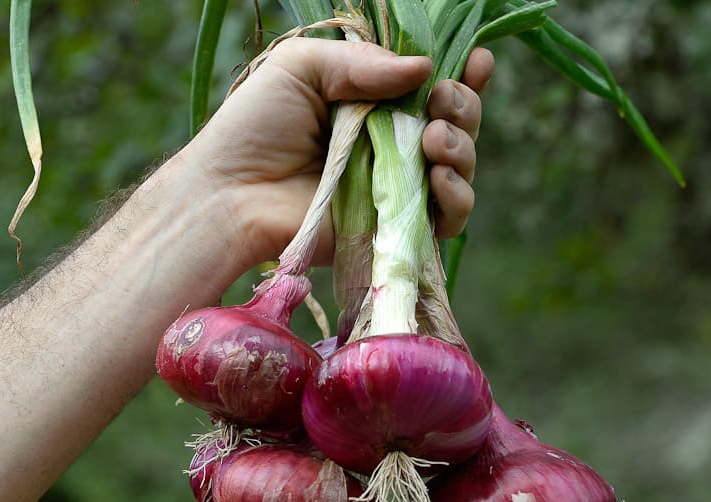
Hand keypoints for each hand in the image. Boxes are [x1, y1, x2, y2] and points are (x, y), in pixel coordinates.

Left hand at [184, 39, 493, 272]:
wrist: (232, 195)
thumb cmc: (254, 128)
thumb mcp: (301, 68)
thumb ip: (361, 62)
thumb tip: (425, 69)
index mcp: (371, 104)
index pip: (429, 88)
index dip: (462, 75)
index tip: (478, 61)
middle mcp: (390, 146)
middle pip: (456, 126)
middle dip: (463, 108)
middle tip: (443, 102)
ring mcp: (395, 190)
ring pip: (460, 169)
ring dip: (463, 149)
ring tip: (435, 140)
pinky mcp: (394, 230)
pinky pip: (447, 218)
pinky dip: (457, 197)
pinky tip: (439, 177)